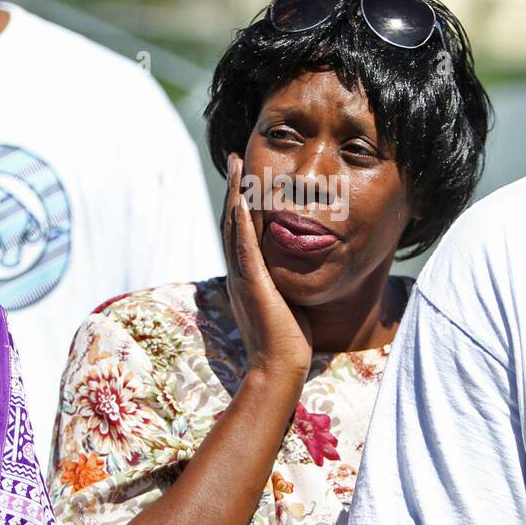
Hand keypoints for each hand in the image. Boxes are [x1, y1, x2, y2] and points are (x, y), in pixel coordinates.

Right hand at [222, 153, 312, 380]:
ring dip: (234, 193)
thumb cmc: (288, 341)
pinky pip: (243, 245)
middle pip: (231, 220)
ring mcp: (242, 276)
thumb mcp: (285, 301)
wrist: (279, 366)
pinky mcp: (251, 282)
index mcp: (246, 275)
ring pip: (233, 226)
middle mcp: (238, 271)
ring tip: (237, 165)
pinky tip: (241, 198)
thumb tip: (294, 271)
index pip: (240, 230)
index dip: (240, 201)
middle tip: (236, 158)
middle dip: (234, 188)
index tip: (245, 176)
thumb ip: (284, 282)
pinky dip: (240, 220)